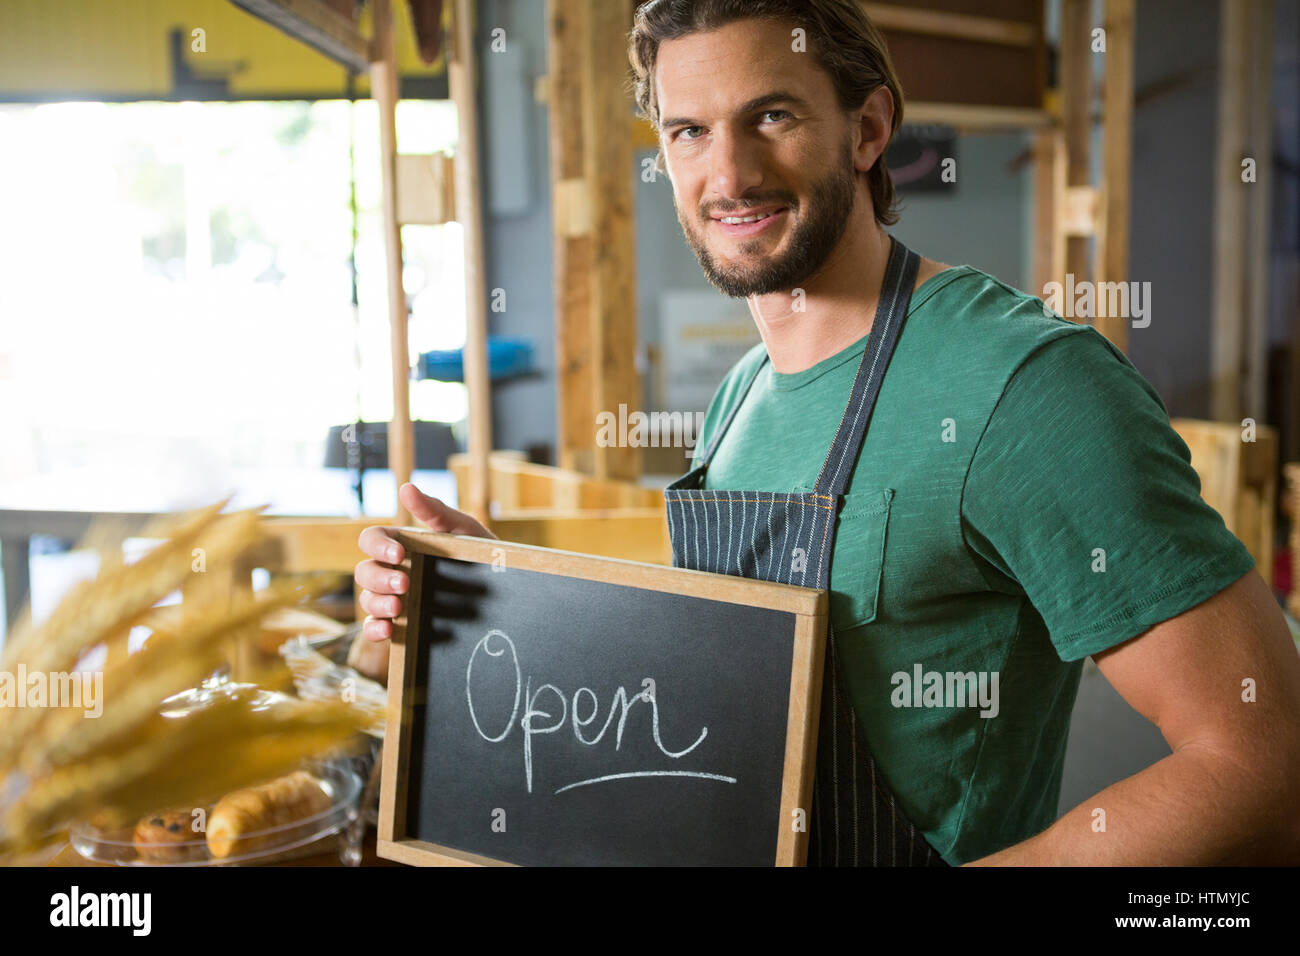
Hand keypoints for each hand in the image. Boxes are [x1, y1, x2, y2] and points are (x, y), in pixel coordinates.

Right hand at [354, 481, 496, 641]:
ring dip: (377, 603)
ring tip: (398, 608)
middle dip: (379, 577)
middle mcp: (393, 570)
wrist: (507, 593)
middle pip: (365, 571)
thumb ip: (436, 511)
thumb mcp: (464, 530)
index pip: (371, 539)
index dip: (377, 546)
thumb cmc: (482, 552)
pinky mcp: (403, 624)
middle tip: (404, 584)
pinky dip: (375, 630)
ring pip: (368, 599)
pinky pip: (376, 628)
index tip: (400, 554)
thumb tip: (406, 487)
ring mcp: (396, 597)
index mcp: (402, 544)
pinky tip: (388, 630)